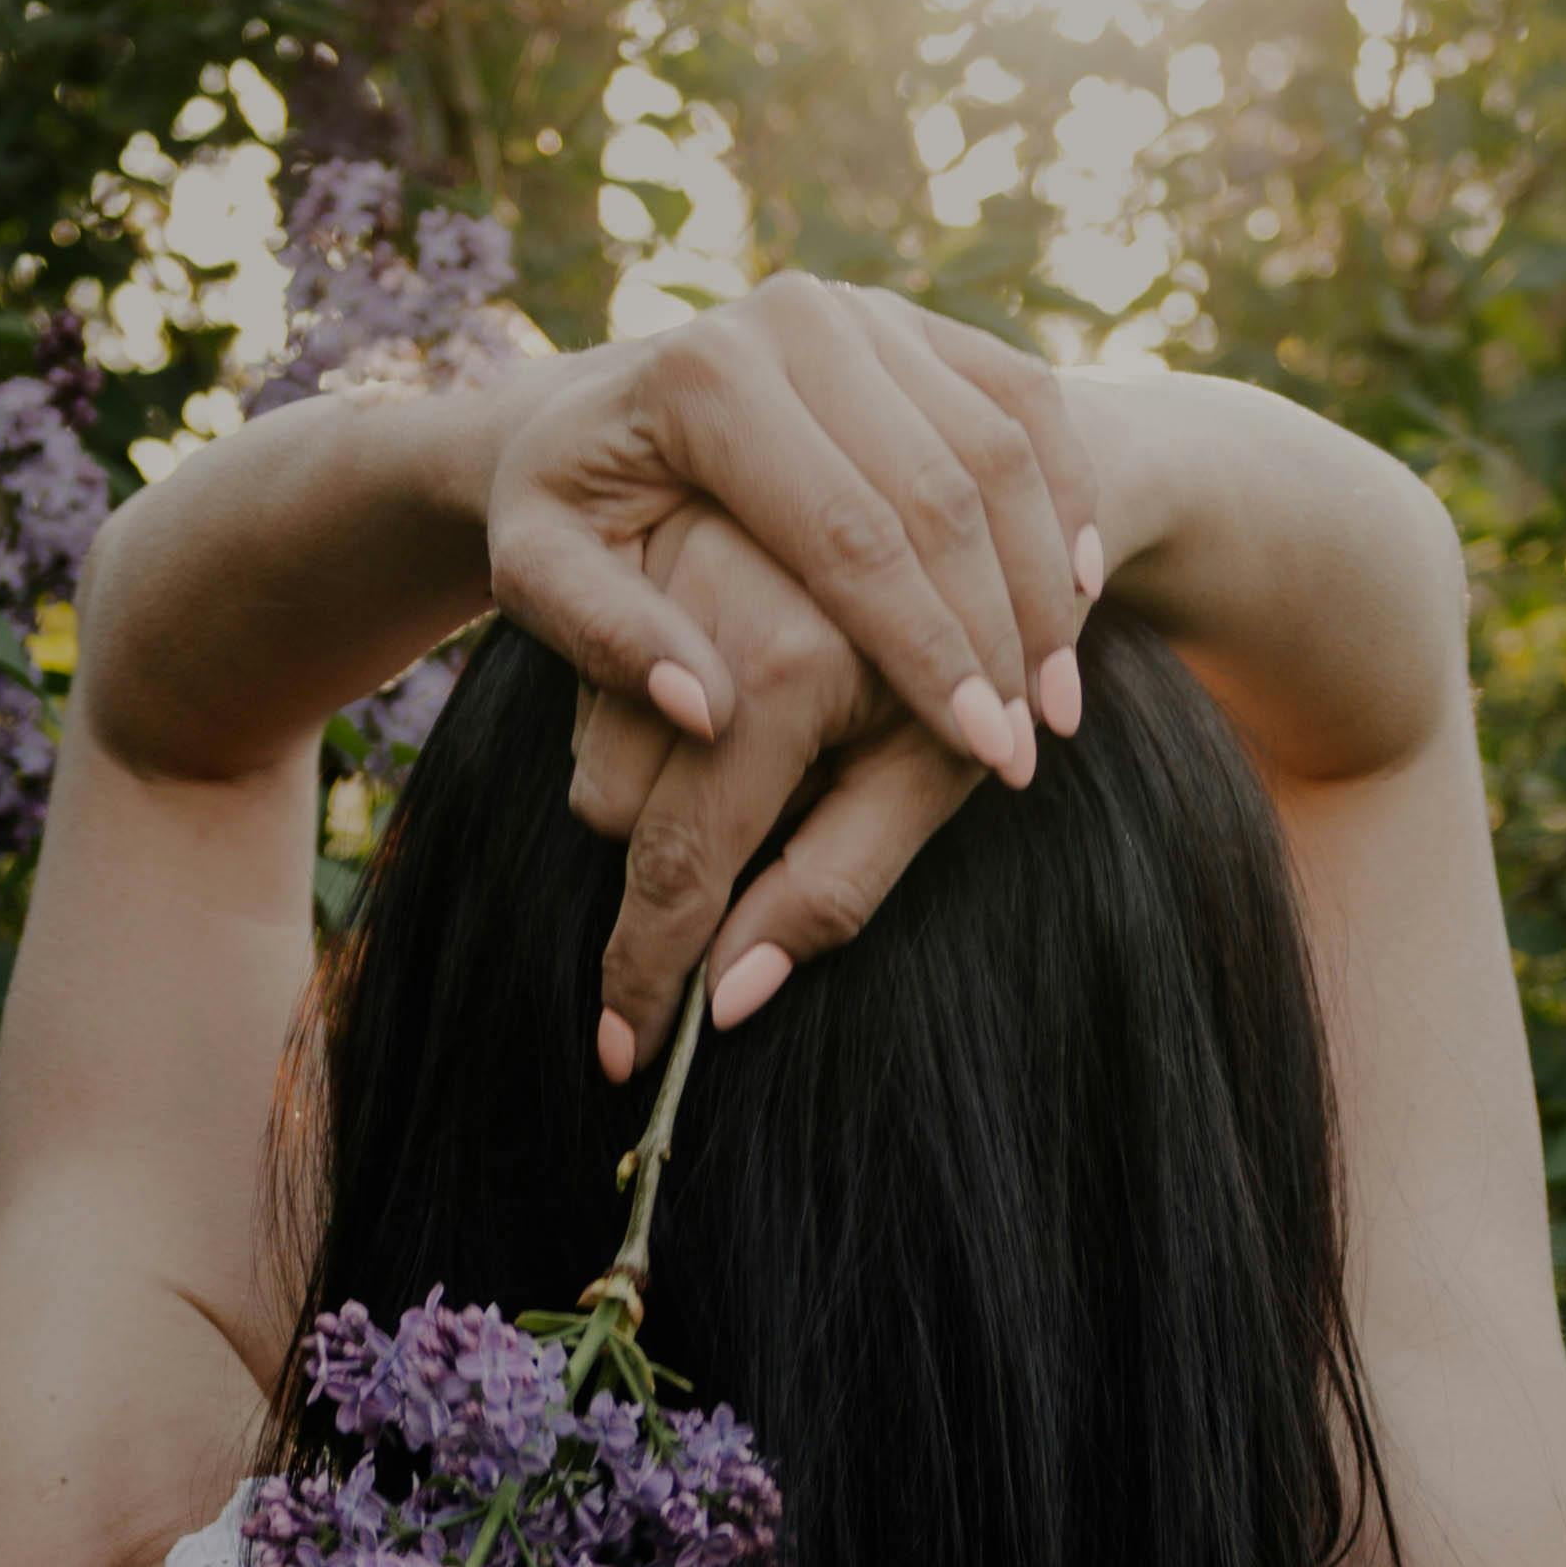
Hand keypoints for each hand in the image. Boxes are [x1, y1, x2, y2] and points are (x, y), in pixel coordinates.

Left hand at [483, 274, 1100, 800]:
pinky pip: (1026, 409)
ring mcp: (869, 308)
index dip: (921, 650)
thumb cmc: (572, 513)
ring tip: (1059, 700)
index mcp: (706, 379)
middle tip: (1032, 749)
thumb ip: (605, 640)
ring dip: (1043, 582)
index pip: (846, 533)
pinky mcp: (919, 321)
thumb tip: (707, 711)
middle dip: (997, 632)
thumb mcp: (539, 574)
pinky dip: (1065, 505)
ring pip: (999, 449)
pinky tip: (1081, 602)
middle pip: (939, 491)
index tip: (977, 751)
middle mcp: (797, 319)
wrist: (597, 407)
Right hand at [569, 502, 992, 1073]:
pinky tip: (725, 704)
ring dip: (653, 793)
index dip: (649, 970)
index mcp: (788, 664)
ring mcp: (663, 552)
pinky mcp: (642, 539)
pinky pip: (595, 692)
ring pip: (594, 752)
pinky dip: (645, 727)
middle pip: (616, 807)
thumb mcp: (928, 783)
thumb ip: (834, 889)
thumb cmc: (970, 669)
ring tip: (762, 762)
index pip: (685, 859)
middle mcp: (709, 592)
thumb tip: (727, 1000)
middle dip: (663, 866)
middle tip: (755, 858)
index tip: (626, 1055)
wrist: (971, 511)